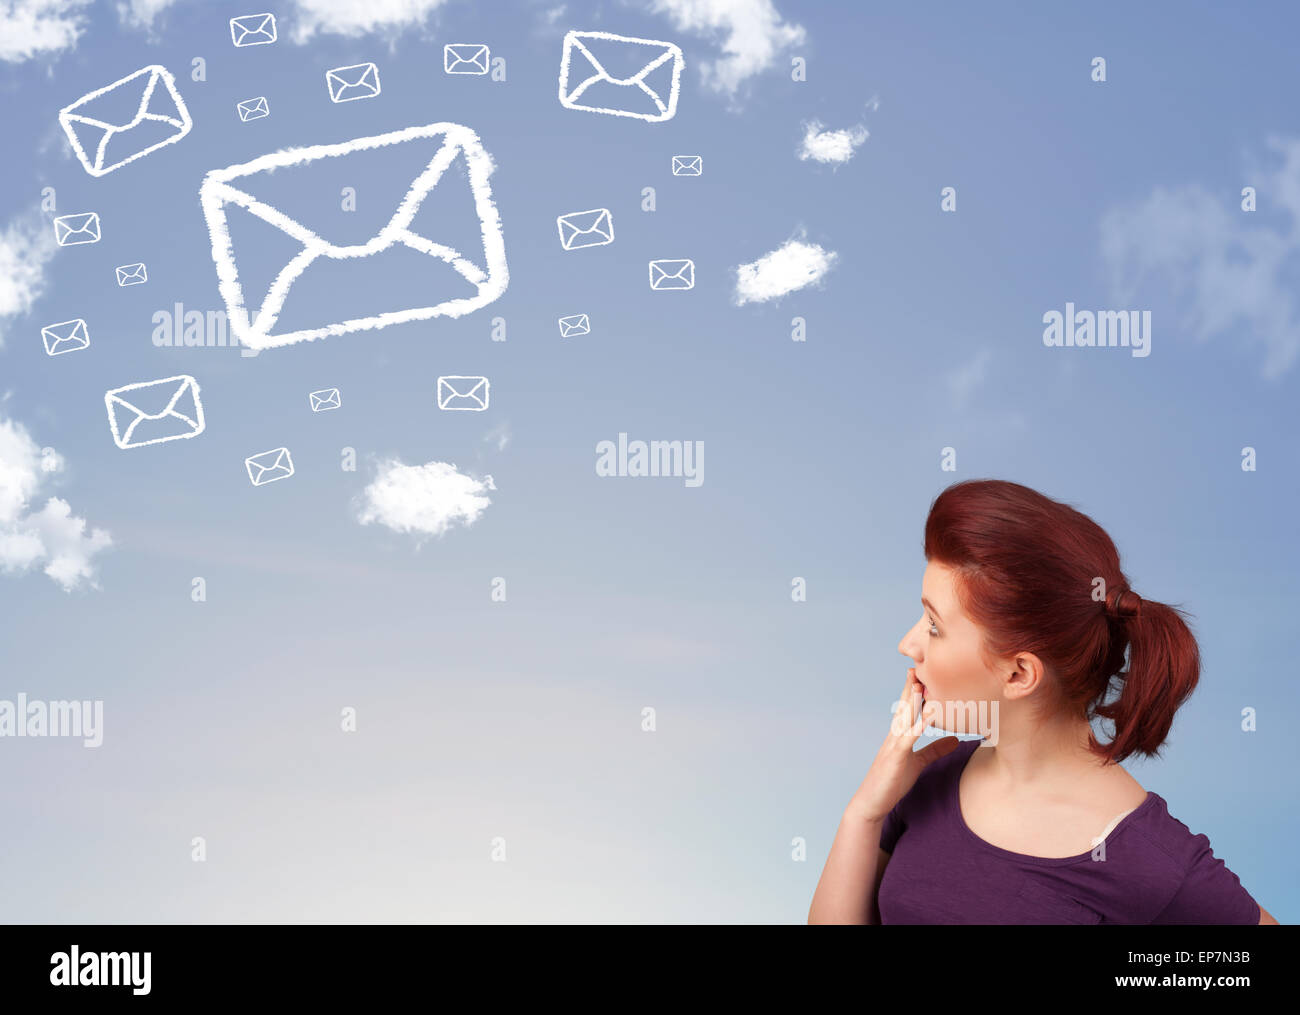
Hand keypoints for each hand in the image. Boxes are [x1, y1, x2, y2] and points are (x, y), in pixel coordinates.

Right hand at [849, 667, 961, 822]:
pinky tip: (929, 717)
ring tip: (922, 682)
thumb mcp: (918, 763)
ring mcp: (893, 745)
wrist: (872, 802)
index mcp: (899, 736)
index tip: (922, 672)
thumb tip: (957, 739)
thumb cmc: (893, 782)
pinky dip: (918, 726)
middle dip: (911, 687)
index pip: (907, 708)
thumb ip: (935, 749)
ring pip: (904, 718)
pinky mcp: (895, 758)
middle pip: (904, 707)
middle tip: (919, 665)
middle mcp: (894, 736)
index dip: (914, 691)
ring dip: (912, 700)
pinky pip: (908, 739)